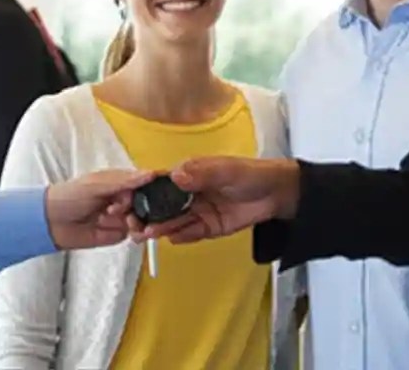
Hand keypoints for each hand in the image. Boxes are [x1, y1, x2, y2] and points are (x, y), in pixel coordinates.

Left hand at [45, 169, 153, 249]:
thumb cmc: (69, 196)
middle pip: (149, 204)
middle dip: (142, 207)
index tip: (164, 191)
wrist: (50, 223)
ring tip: (108, 218)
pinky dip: (129, 234)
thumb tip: (151, 174)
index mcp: (121, 182)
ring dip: (132, 221)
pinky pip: (134, 235)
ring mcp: (122, 217)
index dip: (156, 187)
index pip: (147, 182)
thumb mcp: (96, 185)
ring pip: (143, 220)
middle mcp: (125, 199)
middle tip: (121, 209)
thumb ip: (124, 181)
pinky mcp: (118, 234)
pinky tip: (112, 230)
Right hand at [130, 157, 299, 243]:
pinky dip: (181, 236)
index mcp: (190, 174)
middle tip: (136, 223)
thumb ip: (203, 174)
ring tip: (149, 233)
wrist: (277, 194)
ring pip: (174, 221)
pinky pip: (191, 233)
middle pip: (164, 205)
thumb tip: (176, 175)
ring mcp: (198, 211)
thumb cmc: (251, 174)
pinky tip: (171, 238)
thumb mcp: (227, 170)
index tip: (131, 199)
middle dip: (149, 214)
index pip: (162, 182)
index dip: (146, 191)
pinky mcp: (209, 227)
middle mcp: (189, 194)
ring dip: (161, 227)